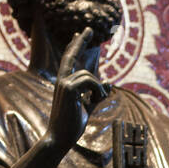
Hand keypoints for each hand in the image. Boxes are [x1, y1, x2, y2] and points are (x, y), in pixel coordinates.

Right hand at [44, 28, 107, 154]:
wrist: (60, 138)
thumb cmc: (72, 126)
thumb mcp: (88, 107)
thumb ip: (97, 95)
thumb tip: (108, 82)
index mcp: (65, 83)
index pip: (70, 60)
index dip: (75, 46)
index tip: (78, 34)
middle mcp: (62, 80)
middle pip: (72, 56)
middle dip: (80, 42)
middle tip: (88, 29)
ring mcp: (63, 83)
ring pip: (89, 75)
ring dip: (98, 88)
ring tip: (98, 99)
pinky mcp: (68, 89)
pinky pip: (90, 82)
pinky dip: (98, 90)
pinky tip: (96, 99)